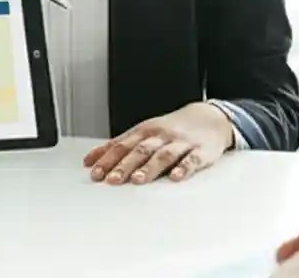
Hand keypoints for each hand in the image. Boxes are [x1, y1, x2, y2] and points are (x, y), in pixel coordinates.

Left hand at [81, 102, 232, 185]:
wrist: (209, 118)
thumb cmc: (171, 129)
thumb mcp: (143, 133)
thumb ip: (117, 146)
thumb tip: (89, 160)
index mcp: (145, 131)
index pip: (123, 145)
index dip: (108, 159)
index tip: (95, 173)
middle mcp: (161, 136)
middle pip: (141, 150)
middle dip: (125, 165)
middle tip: (112, 180)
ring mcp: (181, 143)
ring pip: (164, 155)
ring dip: (150, 168)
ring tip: (138, 180)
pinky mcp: (201, 151)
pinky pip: (192, 160)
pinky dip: (184, 168)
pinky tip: (176, 177)